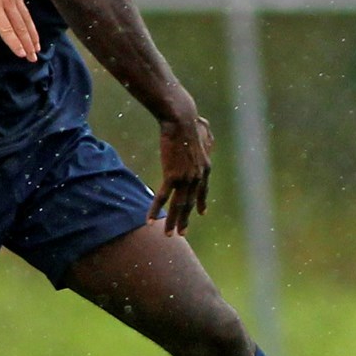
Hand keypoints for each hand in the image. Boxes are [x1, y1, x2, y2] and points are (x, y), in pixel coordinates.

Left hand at [0, 0, 39, 61]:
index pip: (6, 28)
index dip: (14, 43)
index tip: (22, 55)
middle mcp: (6, 1)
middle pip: (20, 26)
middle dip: (27, 44)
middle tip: (33, 59)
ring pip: (25, 18)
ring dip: (32, 34)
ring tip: (37, 48)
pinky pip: (24, 9)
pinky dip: (30, 21)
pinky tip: (32, 29)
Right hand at [150, 114, 212, 235]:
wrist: (182, 121)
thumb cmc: (190, 123)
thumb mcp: (202, 134)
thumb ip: (204, 139)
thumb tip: (204, 130)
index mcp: (205, 168)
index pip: (203, 190)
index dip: (201, 203)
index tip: (201, 214)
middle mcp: (198, 177)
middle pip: (190, 203)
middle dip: (185, 220)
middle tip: (181, 233)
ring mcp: (186, 178)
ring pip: (178, 205)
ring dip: (172, 221)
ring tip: (168, 234)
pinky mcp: (173, 176)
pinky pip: (163, 198)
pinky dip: (155, 210)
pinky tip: (149, 221)